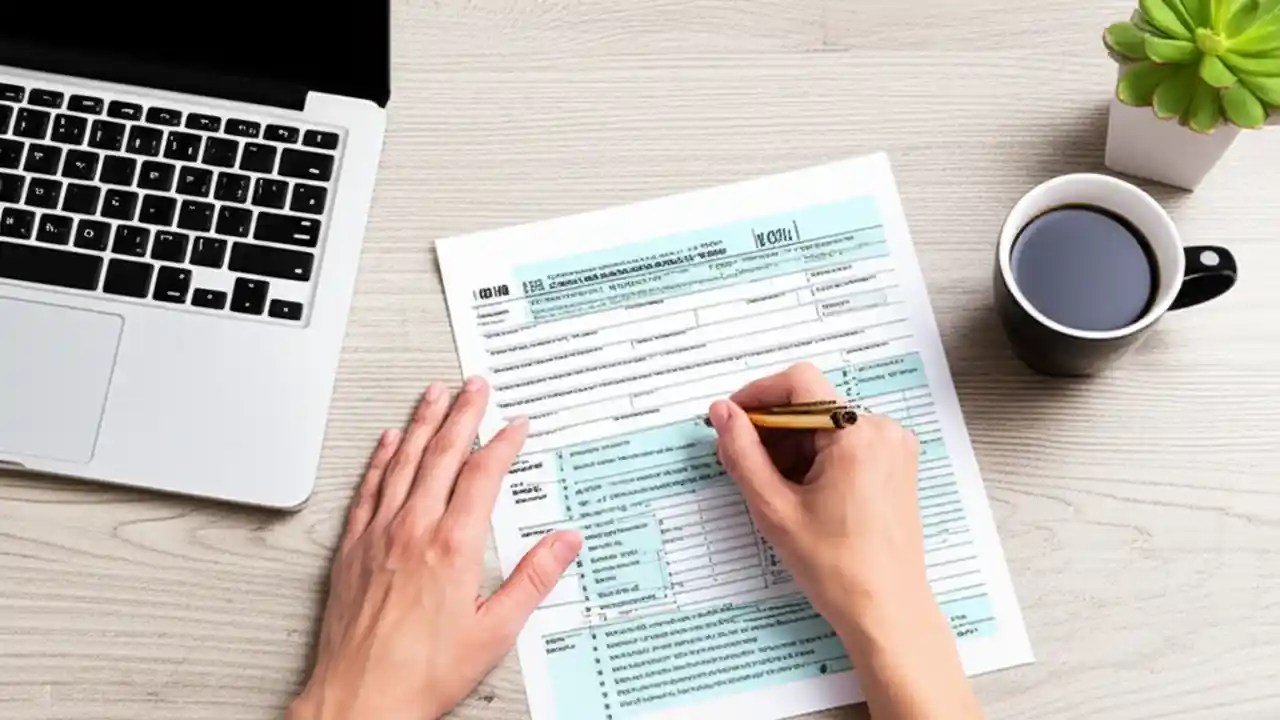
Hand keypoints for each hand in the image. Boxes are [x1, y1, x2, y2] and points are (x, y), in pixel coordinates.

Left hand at [288, 378, 581, 719]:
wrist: (360, 699)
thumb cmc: (422, 673)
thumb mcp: (495, 631)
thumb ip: (532, 579)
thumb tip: (564, 542)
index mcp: (453, 546)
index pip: (483, 474)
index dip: (503, 442)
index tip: (516, 424)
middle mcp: (413, 530)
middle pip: (442, 453)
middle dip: (462, 414)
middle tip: (474, 387)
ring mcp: (378, 535)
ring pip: (403, 461)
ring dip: (421, 423)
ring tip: (433, 395)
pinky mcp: (352, 549)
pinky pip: (368, 489)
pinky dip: (381, 459)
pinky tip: (388, 442)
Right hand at [708, 363, 980, 718]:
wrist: (886, 611)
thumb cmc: (836, 567)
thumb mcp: (774, 508)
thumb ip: (742, 453)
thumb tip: (721, 412)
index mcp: (857, 434)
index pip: (798, 382)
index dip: (757, 394)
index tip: (732, 421)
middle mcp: (882, 430)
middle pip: (811, 404)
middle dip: (773, 429)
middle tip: (744, 465)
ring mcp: (893, 447)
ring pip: (826, 424)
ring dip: (793, 446)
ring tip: (777, 491)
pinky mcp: (895, 464)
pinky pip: (846, 442)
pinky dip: (817, 457)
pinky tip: (802, 494)